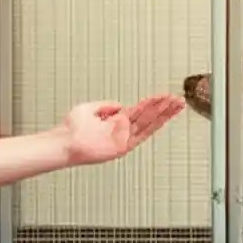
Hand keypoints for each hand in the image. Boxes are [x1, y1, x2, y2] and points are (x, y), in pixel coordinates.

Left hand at [58, 94, 184, 165]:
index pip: (140, 110)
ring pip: (148, 124)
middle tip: (178, 99)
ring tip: (176, 105)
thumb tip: (119, 105)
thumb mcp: (89, 109)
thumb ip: (105, 106)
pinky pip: (140, 134)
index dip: (153, 103)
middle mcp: (122, 130)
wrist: (63, 142)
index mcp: (116, 122)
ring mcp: (123, 138)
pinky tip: (162, 118)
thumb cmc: (71, 129)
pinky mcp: (122, 146)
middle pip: (148, 117)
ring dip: (162, 114)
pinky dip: (152, 125)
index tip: (166, 96)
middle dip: (164, 108)